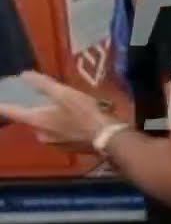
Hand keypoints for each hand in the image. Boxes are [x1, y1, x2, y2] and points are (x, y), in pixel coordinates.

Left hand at [0, 72, 116, 151]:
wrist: (107, 137)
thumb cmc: (85, 113)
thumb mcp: (65, 93)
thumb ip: (43, 84)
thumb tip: (24, 75)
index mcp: (36, 120)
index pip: (12, 112)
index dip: (3, 106)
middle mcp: (40, 134)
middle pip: (33, 119)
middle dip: (40, 110)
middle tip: (53, 100)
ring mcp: (53, 144)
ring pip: (48, 127)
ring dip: (55, 119)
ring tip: (71, 110)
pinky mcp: (66, 149)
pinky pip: (60, 134)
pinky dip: (66, 127)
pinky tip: (79, 121)